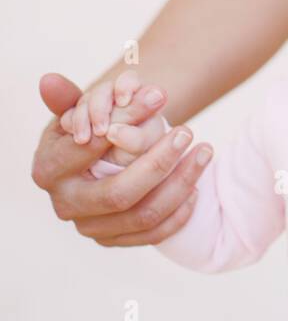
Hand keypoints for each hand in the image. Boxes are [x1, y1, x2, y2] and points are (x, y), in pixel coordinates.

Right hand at [32, 74, 211, 245]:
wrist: (94, 163)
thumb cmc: (88, 128)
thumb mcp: (77, 110)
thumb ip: (69, 97)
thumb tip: (49, 79)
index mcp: (48, 169)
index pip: (89, 149)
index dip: (125, 124)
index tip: (160, 100)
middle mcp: (65, 204)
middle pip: (119, 193)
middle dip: (159, 162)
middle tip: (187, 132)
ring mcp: (89, 228)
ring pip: (143, 215)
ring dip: (180, 184)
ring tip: (204, 152)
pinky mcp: (112, 241)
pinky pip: (152, 235)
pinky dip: (178, 213)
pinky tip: (196, 187)